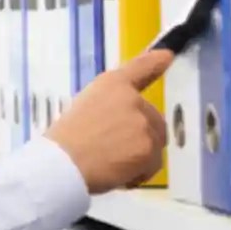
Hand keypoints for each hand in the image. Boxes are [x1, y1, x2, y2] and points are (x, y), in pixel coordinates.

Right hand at [44, 50, 173, 194]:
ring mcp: (143, 122)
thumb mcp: (84, 108)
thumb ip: (111, 106)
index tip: (167, 55)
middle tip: (114, 150)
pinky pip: (153, 164)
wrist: (63, 163)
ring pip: (155, 143)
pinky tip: (118, 174)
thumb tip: (125, 120)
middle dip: (140, 136)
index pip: (140, 68)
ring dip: (140, 155)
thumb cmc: (65, 139)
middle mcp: (132, 98)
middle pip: (153, 119)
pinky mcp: (149, 147)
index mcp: (112, 84)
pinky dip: (140, 173)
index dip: (155, 61)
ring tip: (113, 164)